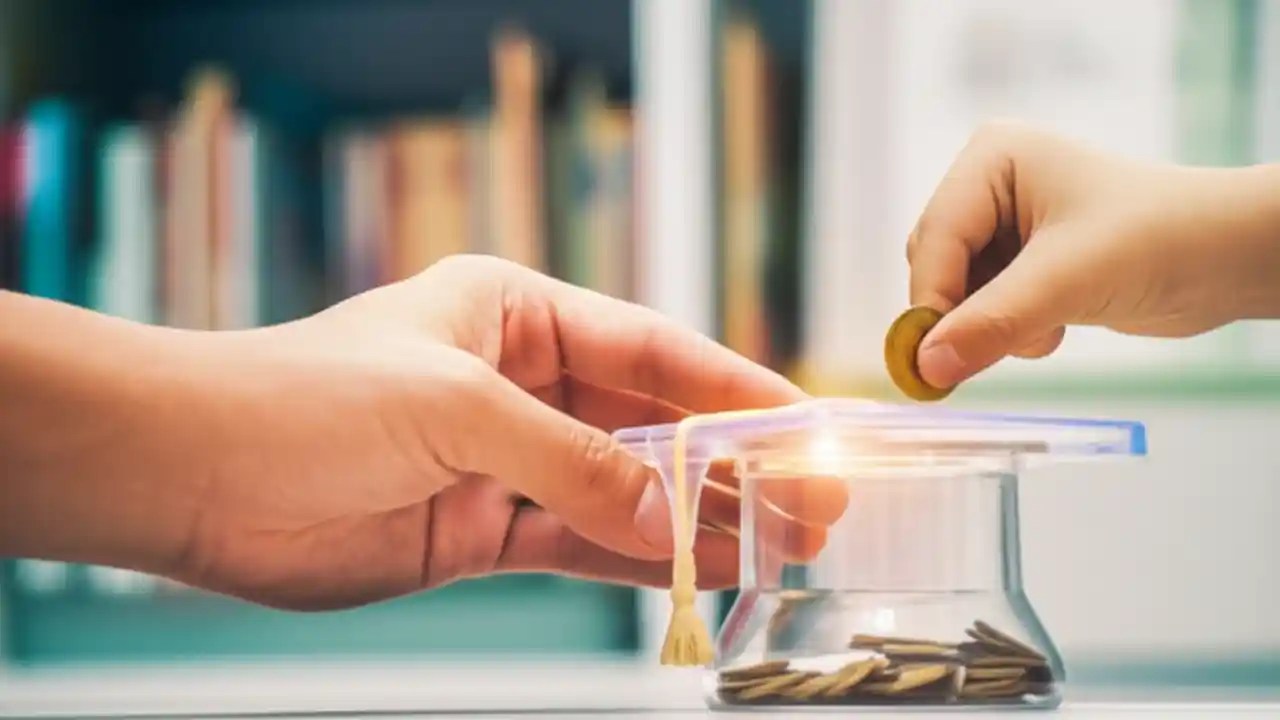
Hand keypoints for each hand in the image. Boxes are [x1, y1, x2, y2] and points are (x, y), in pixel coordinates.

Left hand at [1, 256, 825, 609]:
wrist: (198, 476)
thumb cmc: (309, 399)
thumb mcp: (456, 408)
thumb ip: (571, 462)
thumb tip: (669, 515)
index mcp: (515, 314)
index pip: (649, 349)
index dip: (731, 385)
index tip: (803, 422)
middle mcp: (518, 382)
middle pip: (648, 425)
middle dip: (730, 463)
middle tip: (810, 501)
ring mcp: (502, 459)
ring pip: (622, 492)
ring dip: (695, 519)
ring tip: (778, 544)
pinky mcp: (479, 528)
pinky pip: (577, 544)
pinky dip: (634, 562)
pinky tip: (695, 574)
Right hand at [907, 121, 1279, 387]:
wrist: (1229, 259)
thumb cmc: (1162, 238)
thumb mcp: (1067, 281)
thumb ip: (990, 323)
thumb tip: (926, 367)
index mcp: (992, 159)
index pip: (935, 237)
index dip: (931, 301)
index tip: (929, 361)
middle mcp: (992, 185)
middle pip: (935, 266)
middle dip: (965, 313)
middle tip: (994, 348)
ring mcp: (1007, 226)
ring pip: (956, 294)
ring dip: (991, 325)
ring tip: (1047, 326)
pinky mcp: (1024, 263)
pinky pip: (983, 308)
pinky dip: (1007, 330)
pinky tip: (1055, 325)